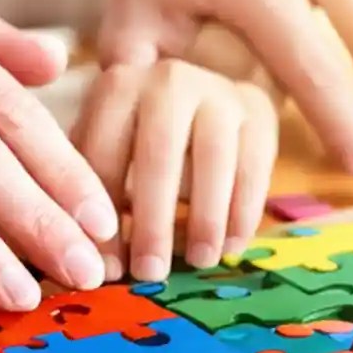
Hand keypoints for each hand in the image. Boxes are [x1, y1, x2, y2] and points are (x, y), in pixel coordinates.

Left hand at [71, 60, 277, 280]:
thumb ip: (93, 198)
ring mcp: (218, 91)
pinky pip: (255, 166)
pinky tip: (231, 248)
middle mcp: (168, 80)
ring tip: (196, 262)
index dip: (103, 216)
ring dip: (205, 218)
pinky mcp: (259, 110)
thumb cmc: (137, 136)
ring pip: (214, 159)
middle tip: (150, 272)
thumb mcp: (105, 150)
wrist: (198, 86)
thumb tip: (96, 266)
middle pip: (159, 155)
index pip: (104, 156)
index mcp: (117, 87)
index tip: (106, 267)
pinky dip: (243, 212)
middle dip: (153, 221)